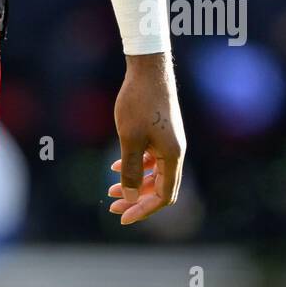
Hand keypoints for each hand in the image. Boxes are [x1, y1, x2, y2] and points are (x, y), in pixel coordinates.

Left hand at [109, 52, 185, 223]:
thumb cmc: (139, 102)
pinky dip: (136, 165)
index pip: (163, 196)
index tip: (122, 218)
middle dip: (136, 199)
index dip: (144, 210)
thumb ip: (131, 169)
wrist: (149, 68)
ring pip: (154, 172)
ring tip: (110, 189)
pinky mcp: (161, 131)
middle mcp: (175, 152)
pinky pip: (151, 157)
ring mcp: (169, 141)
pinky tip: (115, 166)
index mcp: (173, 157)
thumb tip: (132, 197)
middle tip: (113, 206)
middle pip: (159, 187)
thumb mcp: (130, 139)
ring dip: (135, 183)